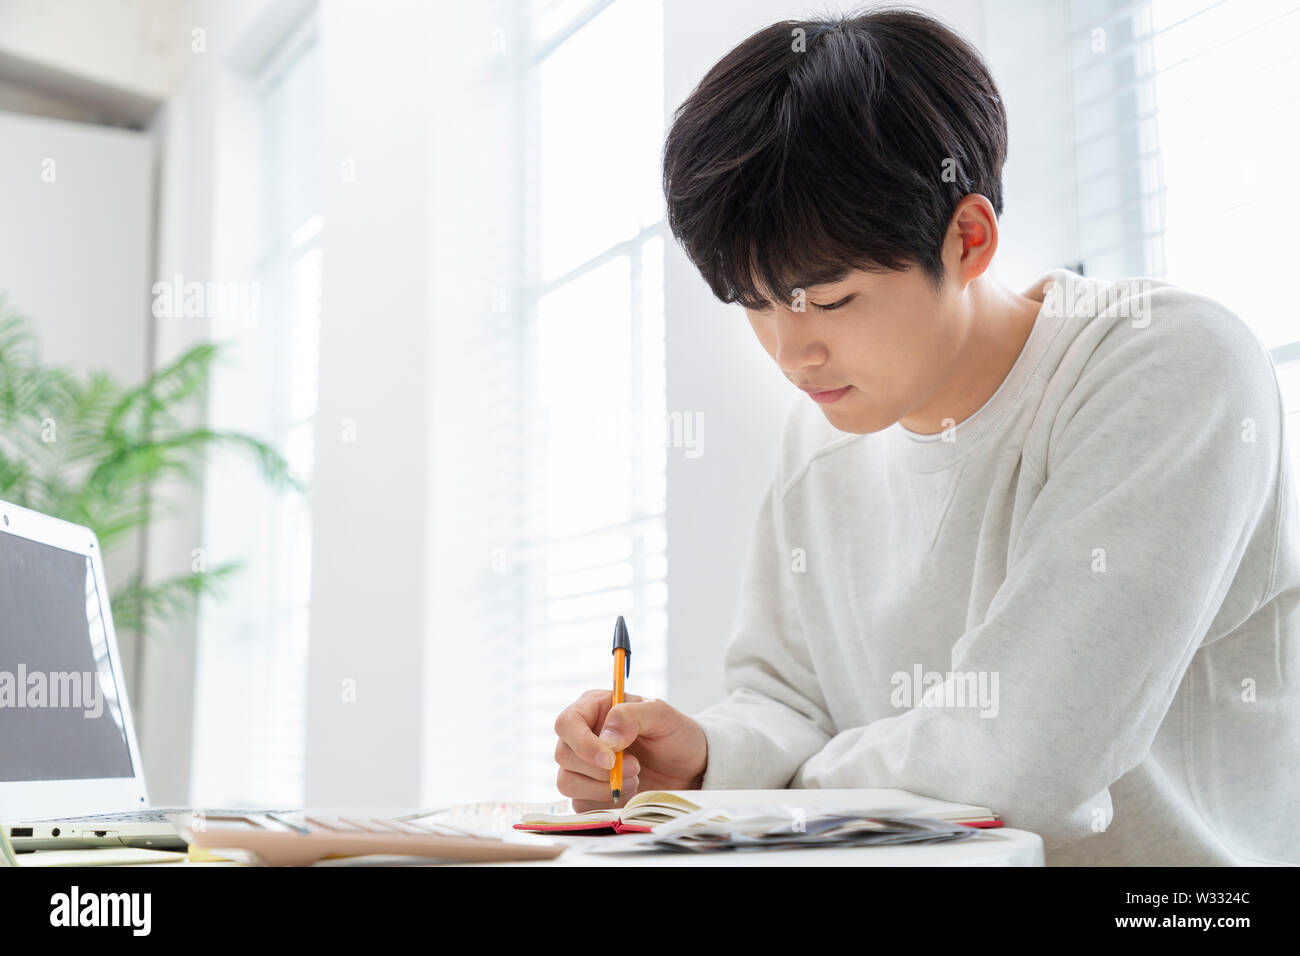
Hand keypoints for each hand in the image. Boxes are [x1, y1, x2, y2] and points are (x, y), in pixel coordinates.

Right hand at [552, 690, 708, 811]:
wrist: (689, 767)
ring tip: (635, 780)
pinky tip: (629, 793)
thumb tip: (606, 738)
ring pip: (567, 782)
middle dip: (599, 769)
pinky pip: (579, 804)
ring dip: (602, 788)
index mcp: (594, 708)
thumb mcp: (661, 715)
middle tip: (636, 768)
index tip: (610, 760)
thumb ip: (632, 715)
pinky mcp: (588, 792)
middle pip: (564, 755)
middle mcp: (582, 736)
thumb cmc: (674, 734)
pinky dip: (604, 802)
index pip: (567, 723)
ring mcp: (582, 766)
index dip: (583, 744)